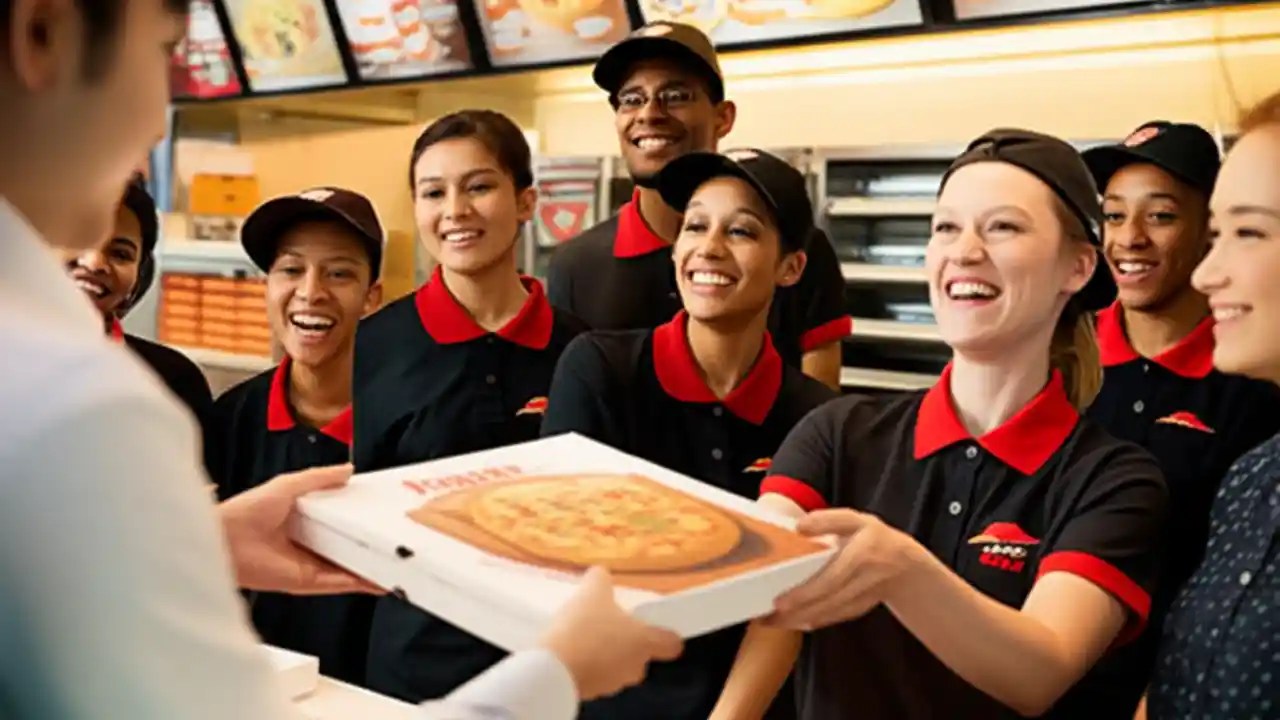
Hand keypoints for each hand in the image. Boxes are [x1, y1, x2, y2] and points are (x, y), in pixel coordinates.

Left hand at [219, 463, 382, 595]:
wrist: (225, 540)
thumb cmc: (247, 511)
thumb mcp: (289, 485)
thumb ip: (319, 478)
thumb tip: (348, 470)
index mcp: (302, 521)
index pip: (338, 522)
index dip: (359, 519)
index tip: (381, 516)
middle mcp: (307, 545)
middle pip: (347, 548)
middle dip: (370, 546)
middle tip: (397, 541)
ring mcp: (309, 565)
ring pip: (349, 569)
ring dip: (372, 569)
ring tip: (399, 565)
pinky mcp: (308, 582)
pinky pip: (340, 583)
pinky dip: (362, 584)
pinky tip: (381, 582)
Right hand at [540, 566, 683, 700]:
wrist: (553, 668)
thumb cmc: (583, 627)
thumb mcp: (591, 593)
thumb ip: (600, 579)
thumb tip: (600, 573)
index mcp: (644, 642)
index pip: (672, 645)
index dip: (666, 635)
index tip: (653, 627)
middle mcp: (635, 667)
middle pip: (641, 655)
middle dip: (627, 643)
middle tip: (608, 626)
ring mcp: (614, 684)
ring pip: (618, 668)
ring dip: (606, 656)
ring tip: (584, 638)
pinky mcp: (593, 694)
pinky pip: (596, 678)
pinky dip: (588, 668)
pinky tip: (571, 654)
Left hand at [764, 509, 922, 630]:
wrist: (907, 566)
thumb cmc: (876, 538)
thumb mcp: (856, 521)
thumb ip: (829, 520)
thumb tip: (799, 526)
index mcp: (862, 554)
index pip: (831, 578)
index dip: (806, 593)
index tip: (781, 601)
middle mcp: (865, 578)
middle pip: (827, 600)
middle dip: (797, 610)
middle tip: (769, 616)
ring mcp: (864, 597)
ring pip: (830, 613)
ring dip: (800, 620)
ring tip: (773, 621)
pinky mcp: (861, 608)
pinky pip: (835, 617)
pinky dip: (814, 621)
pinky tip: (793, 622)